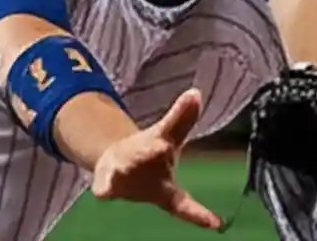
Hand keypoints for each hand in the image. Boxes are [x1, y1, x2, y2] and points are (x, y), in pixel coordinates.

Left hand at [90, 88, 222, 230]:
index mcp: (168, 185)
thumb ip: (181, 119)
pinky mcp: (107, 185)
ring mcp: (127, 185)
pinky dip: (103, 189)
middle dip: (154, 154)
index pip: (186, 202)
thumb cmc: (150, 154)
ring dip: (125, 169)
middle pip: (153, 165)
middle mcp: (149, 186)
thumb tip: (195, 93)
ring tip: (121, 164)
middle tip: (162, 145)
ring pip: (126, 174)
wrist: (116, 167)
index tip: (216, 224)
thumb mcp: (168, 137)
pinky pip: (104, 187)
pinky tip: (100, 192)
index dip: (200, 213)